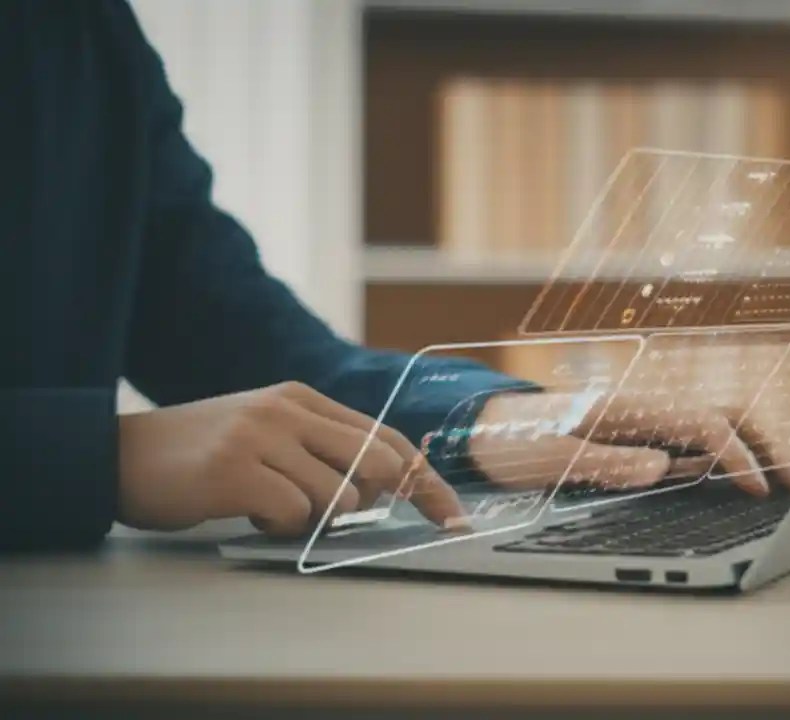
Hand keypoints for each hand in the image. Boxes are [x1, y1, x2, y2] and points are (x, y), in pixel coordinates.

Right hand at [117, 382, 466, 535]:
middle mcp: (288, 410)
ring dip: (314, 519)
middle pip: (378, 461)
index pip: (387, 438)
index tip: (452, 517)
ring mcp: (262, 437)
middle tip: (365, 520)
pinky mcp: (237, 470)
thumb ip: (321, 449)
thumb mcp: (269, 433)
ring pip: (338, 496)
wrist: (120, 455)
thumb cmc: (202, 456)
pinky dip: (279, 527)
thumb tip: (383, 488)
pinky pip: (293, 514)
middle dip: (388, 500)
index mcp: (303, 398)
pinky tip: (248, 514)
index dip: (425, 480)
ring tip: (273, 508)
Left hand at [467, 391, 789, 494]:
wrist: (481, 426)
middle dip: (768, 446)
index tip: (757, 490)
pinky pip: (697, 441)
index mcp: (629, 407)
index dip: (736, 457)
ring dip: (758, 449)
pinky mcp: (643, 436)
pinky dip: (733, 456)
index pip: (703, 425)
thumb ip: (605, 461)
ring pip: (719, 426)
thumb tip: (663, 466)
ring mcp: (647, 420)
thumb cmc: (512, 440)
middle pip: (725, 415)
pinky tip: (749, 477)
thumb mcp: (549, 456)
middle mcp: (646, 408)